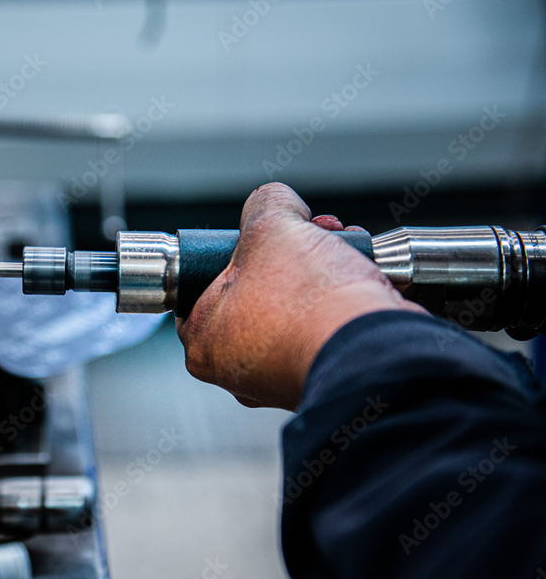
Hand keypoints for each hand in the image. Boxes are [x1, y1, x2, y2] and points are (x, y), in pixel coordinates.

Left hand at [175, 183, 426, 410]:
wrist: (376, 349)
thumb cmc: (311, 304)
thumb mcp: (271, 226)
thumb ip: (265, 203)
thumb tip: (275, 202)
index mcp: (205, 341)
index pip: (202, 285)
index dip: (237, 250)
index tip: (262, 238)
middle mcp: (237, 369)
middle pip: (256, 291)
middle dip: (289, 253)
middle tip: (310, 234)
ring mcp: (281, 377)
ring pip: (295, 307)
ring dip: (321, 270)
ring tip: (342, 248)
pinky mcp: (324, 375)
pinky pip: (325, 327)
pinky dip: (342, 301)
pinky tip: (361, 274)